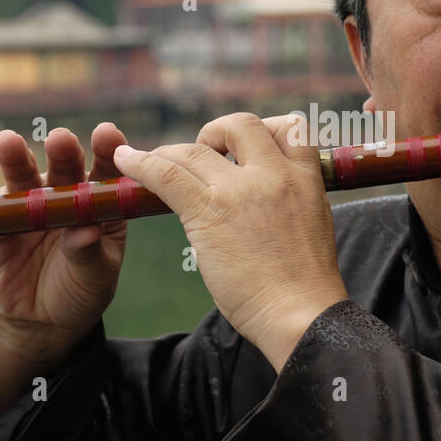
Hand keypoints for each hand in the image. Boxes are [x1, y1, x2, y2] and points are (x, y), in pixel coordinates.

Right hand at [0, 124, 129, 409]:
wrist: (42, 319)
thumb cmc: (81, 287)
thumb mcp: (94, 276)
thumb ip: (88, 253)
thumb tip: (85, 232)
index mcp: (96, 201)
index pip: (105, 170)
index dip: (106, 151)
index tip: (106, 133)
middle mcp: (60, 195)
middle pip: (62, 167)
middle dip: (62, 151)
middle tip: (60, 139)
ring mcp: (24, 207)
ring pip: (18, 179)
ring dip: (12, 159)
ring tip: (6, 142)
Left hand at [113, 112, 348, 371]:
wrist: (301, 315)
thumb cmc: (307, 286)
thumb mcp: (314, 226)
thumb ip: (291, 202)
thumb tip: (264, 201)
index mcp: (306, 178)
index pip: (291, 127)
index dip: (266, 130)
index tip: (247, 148)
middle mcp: (274, 174)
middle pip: (241, 125)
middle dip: (218, 133)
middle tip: (206, 155)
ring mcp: (239, 190)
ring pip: (195, 150)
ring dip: (172, 152)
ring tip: (155, 162)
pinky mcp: (208, 211)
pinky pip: (166, 174)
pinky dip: (141, 163)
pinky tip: (126, 161)